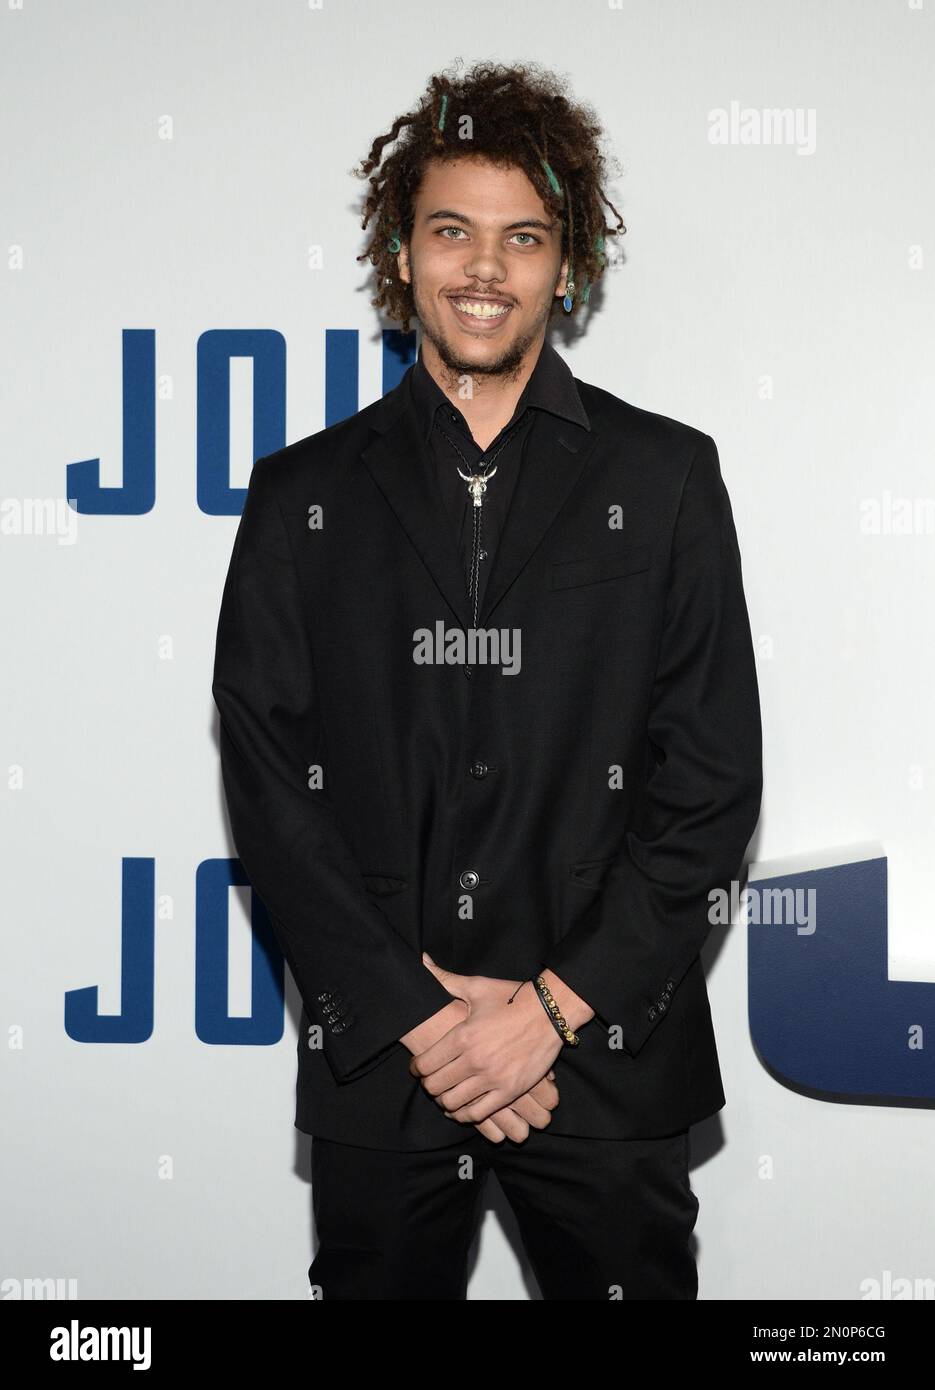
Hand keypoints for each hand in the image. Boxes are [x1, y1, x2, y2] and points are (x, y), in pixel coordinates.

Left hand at [410, 954, 563, 1126]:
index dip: (416, 1068)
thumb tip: (421, 960)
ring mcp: (493, 1078)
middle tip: (431, 1080)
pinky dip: (466, 1114)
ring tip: (446, 1094)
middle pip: (435, 1086)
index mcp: (463, 1036)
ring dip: (445, 1101)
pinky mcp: (510, 1091)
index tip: (417, 1068)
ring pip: (453, 1103)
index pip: (425, 1064)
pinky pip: (479, 1114)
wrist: (550, 1011)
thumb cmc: (511, 997)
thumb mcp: (476, 986)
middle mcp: (475, 1060)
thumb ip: (444, 979)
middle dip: (428, 1085)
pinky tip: (463, 1107)